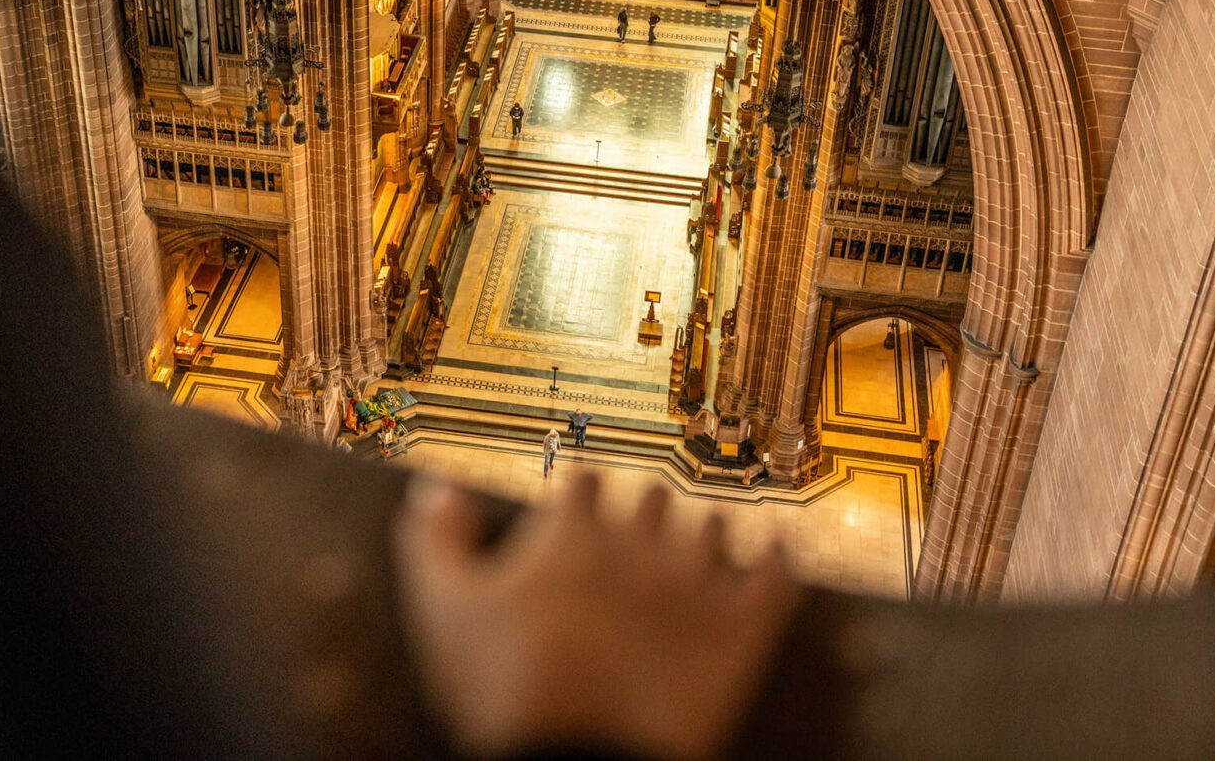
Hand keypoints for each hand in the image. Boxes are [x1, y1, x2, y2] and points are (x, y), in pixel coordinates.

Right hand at [394, 470, 795, 760]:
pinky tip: (779, 546)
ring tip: (703, 538)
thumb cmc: (508, 688)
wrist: (579, 760)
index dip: (582, 495)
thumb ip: (435, 541)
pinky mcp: (742, 628)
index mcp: (574, 534)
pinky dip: (781, 555)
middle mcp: (640, 544)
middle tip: (644, 523)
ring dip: (705, 532)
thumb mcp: (446, 611)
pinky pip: (777, 573)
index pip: (586, 482)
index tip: (581, 502)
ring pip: (713, 528)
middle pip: (652, 497)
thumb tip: (434, 489)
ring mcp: (696, 583)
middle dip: (645, 509)